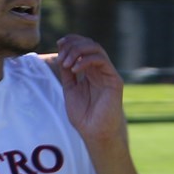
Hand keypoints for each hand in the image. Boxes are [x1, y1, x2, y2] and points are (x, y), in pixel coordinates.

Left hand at [55, 34, 125, 148]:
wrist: (95, 133)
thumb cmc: (84, 116)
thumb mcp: (70, 89)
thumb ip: (67, 73)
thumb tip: (60, 54)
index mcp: (90, 71)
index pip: (83, 47)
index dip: (71, 41)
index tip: (59, 44)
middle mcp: (100, 70)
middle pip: (89, 44)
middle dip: (72, 45)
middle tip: (61, 57)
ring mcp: (108, 73)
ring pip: (96, 48)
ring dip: (78, 51)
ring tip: (66, 63)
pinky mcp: (114, 79)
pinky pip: (101, 60)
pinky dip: (86, 60)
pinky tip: (74, 69)